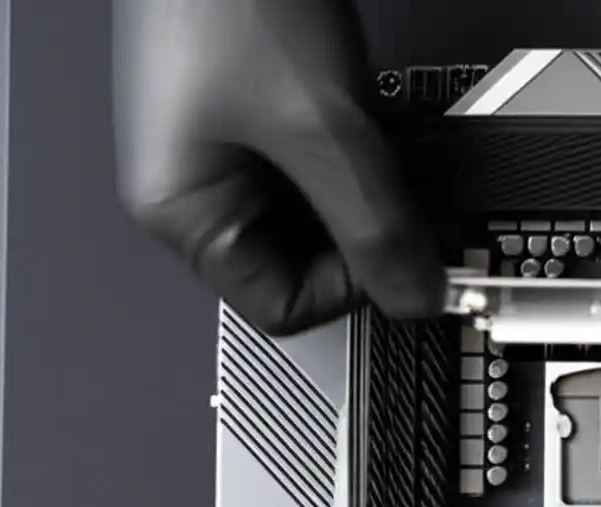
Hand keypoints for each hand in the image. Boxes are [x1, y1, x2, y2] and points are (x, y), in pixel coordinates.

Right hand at [113, 0, 443, 334]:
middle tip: (411, 196)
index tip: (406, 256)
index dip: (354, 288)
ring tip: (388, 142)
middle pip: (302, 258)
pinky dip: (351, 148)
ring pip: (315, 207)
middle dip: (363, 229)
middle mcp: (194, 185)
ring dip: (363, 185)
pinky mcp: (250, 107)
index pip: (283, 305)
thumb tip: (417, 295)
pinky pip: (311, 158)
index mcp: (184, 210)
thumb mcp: (322, 129)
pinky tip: (371, 116)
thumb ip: (375, 224)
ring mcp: (222, 143)